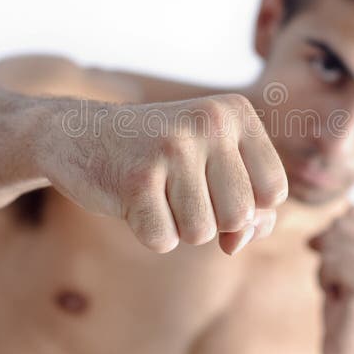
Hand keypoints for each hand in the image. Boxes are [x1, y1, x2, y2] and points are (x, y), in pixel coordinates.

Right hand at [38, 93, 287, 253]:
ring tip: (157, 190)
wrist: (80, 133)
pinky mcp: (137, 179)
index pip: (273, 190)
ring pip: (202, 233)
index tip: (216, 189)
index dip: (248, 208)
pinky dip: (148, 231)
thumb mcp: (212, 163)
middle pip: (240, 216)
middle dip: (211, 219)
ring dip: (178, 225)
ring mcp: (173, 149)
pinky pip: (163, 241)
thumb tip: (243, 238)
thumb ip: (247, 203)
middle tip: (179, 190)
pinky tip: (134, 198)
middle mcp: (210, 122)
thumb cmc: (159, 154)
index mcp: (235, 113)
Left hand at [308, 206, 353, 353]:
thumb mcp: (351, 259)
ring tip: (343, 291)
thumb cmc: (347, 303)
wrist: (353, 351)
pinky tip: (340, 298)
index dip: (334, 237)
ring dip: (326, 269)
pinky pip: (329, 263)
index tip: (344, 266)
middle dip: (329, 253)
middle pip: (340, 225)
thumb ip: (347, 231)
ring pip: (332, 245)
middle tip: (342, 281)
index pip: (351, 213)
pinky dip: (324, 281)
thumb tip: (341, 205)